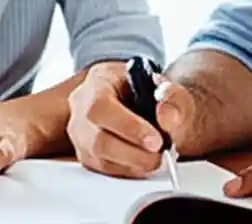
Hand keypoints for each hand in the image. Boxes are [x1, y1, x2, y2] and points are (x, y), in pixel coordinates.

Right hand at [66, 61, 197, 177]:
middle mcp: (81, 109)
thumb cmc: (140, 87)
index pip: (102, 107)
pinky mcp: (86, 155)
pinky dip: (127, 169)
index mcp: (97, 82)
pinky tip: (143, 162)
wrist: (128, 96)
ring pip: (99, 159)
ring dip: (133, 164)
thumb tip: (170, 116)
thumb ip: (170, 95)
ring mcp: (80, 135)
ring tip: (155, 158)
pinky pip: (103, 169)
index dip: (128, 127)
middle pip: (98, 140)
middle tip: (160, 154)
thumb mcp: (160, 82)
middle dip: (134, 153)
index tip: (156, 140)